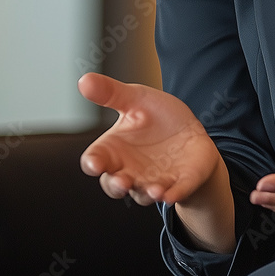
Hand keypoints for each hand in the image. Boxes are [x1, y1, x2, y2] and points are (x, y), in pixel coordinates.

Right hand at [77, 72, 222, 207]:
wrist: (190, 131)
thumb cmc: (157, 118)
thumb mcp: (135, 99)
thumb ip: (111, 93)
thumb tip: (84, 80)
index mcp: (115, 149)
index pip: (96, 159)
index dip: (93, 163)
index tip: (94, 164)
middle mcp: (131, 170)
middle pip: (115, 185)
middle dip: (117, 186)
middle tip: (122, 182)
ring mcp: (154, 180)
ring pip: (145, 193)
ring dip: (148, 193)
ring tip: (154, 189)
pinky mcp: (180, 183)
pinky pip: (175, 192)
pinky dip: (173, 194)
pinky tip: (172, 194)